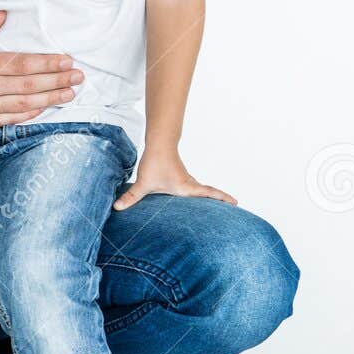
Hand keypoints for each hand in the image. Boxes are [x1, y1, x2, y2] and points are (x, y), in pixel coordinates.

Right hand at [0, 10, 83, 133]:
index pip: (21, 64)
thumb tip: (3, 15)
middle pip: (28, 84)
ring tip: (70, 92)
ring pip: (24, 104)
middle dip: (57, 80)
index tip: (67, 61)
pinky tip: (45, 108)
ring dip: (50, 98)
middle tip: (79, 76)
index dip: (47, 63)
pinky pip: (11, 118)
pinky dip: (30, 114)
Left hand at [113, 147, 235, 211]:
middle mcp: (189, 184)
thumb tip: (117, 208)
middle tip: (235, 208)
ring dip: (211, 198)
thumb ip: (132, 197)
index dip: (221, 199)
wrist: (158, 143)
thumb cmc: (154, 163)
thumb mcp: (143, 182)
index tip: (236, 202)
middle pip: (209, 194)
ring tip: (221, 209)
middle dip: (221, 201)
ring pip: (202, 191)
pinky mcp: (181, 178)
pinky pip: (195, 188)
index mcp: (186, 188)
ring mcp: (187, 180)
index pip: (208, 194)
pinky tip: (197, 202)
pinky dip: (201, 195)